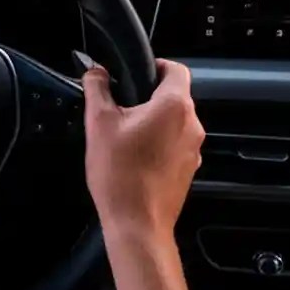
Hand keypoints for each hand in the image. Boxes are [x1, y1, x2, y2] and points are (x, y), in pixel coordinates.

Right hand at [83, 58, 204, 240]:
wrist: (137, 224)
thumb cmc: (120, 174)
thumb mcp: (99, 123)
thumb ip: (97, 89)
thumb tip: (96, 71)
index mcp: (174, 106)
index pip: (176, 68)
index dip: (155, 66)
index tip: (135, 74)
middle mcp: (191, 125)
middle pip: (174, 96)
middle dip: (148, 98)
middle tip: (120, 108)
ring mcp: (193, 149)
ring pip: (174, 122)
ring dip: (153, 122)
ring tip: (125, 136)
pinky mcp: (188, 169)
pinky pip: (175, 145)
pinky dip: (159, 144)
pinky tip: (135, 158)